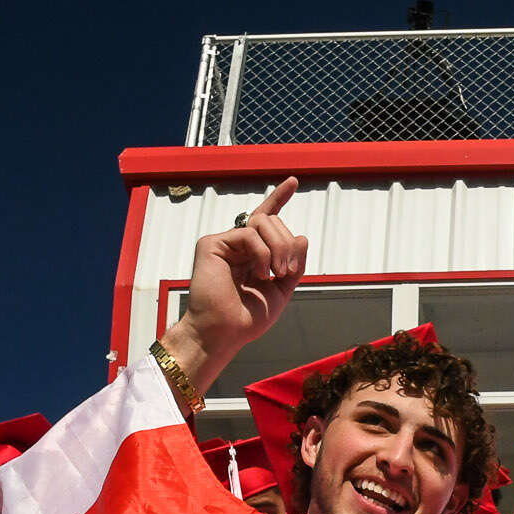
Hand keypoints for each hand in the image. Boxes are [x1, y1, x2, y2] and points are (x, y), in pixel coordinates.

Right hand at [162, 178, 309, 376]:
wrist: (225, 332)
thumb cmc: (248, 317)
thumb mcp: (282, 290)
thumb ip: (294, 265)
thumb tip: (302, 236)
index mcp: (252, 254)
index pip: (267, 220)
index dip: (278, 198)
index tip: (292, 181)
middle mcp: (238, 245)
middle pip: (272, 222)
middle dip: (288, 244)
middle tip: (287, 272)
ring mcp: (224, 243)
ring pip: (263, 222)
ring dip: (279, 247)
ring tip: (276, 274)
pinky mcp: (211, 244)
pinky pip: (248, 233)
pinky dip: (261, 252)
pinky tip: (259, 273)